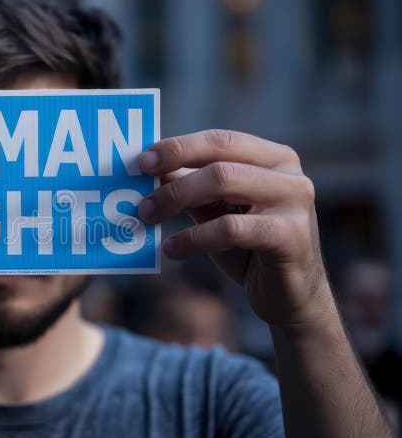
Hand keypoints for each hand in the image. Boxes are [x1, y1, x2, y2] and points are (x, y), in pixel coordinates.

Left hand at [137, 130, 330, 330]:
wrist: (291, 297)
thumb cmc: (249, 249)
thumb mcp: (216, 213)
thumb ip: (190, 188)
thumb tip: (149, 170)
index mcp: (273, 158)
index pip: (220, 140)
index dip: (178, 147)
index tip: (141, 162)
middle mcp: (289, 174)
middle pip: (219, 160)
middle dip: (173, 176)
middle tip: (141, 198)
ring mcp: (295, 202)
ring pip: (225, 182)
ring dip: (177, 199)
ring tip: (148, 218)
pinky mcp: (291, 237)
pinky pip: (232, 228)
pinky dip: (194, 237)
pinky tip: (171, 250)